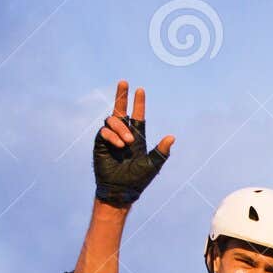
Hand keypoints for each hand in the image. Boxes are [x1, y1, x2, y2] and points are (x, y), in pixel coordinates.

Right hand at [93, 80, 174, 207]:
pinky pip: (104, 131)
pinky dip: (112, 136)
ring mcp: (111, 138)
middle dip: (121, 95)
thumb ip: (161, 151)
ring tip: (127, 142)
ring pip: (113, 120)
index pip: (138, 116)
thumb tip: (172, 137)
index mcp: (137, 136)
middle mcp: (123, 134)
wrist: (121, 190)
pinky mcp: (100, 143)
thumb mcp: (153, 165)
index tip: (140, 90)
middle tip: (124, 82)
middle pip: (121, 110)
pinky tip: (119, 145)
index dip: (139, 103)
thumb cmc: (138, 179)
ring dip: (120, 128)